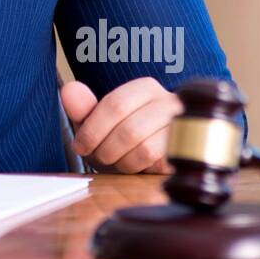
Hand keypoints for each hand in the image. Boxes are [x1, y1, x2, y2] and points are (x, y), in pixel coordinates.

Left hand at [59, 77, 182, 174]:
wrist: (155, 161)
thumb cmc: (124, 140)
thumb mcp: (99, 124)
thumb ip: (83, 108)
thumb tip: (69, 89)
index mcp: (146, 88)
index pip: (115, 105)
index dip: (92, 129)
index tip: (80, 146)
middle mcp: (170, 103)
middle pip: (128, 130)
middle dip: (106, 150)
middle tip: (100, 158)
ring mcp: (184, 128)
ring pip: (144, 149)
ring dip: (123, 162)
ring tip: (120, 161)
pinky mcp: (190, 152)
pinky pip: (159, 165)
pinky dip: (140, 170)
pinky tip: (137, 167)